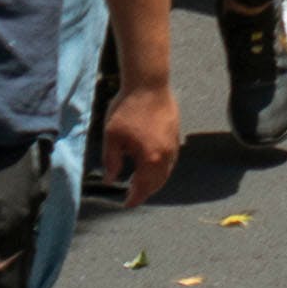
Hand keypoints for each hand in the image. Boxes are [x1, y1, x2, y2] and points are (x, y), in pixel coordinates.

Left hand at [97, 70, 183, 198]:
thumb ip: (111, 162)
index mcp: (150, 158)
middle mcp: (165, 154)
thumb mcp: (111, 137)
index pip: (143, 188)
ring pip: (166, 171)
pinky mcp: (176, 133)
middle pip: (158, 183)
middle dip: (145, 192)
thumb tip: (111, 180)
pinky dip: (161, 167)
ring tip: (140, 181)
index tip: (125, 205)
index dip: (134, 199)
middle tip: (132, 194)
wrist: (148, 82)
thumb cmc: (127, 109)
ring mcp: (173, 143)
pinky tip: (151, 163)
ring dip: (154, 181)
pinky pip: (171, 159)